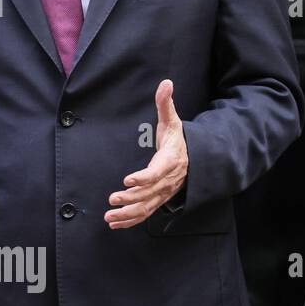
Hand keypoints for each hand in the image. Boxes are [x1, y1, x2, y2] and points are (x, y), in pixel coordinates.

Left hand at [106, 79, 188, 229]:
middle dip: (132, 197)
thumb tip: (166, 82)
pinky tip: (114, 223)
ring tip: (109, 216)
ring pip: (147, 207)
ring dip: (128, 214)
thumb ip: (166, 104)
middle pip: (150, 192)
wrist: (195, 158)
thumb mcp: (172, 120)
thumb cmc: (178, 139)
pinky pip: (145, 213)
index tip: (128, 180)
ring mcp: (164, 192)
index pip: (158, 171)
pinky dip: (131, 220)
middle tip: (113, 198)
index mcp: (171, 160)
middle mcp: (168, 180)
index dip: (144, 177)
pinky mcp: (158, 199)